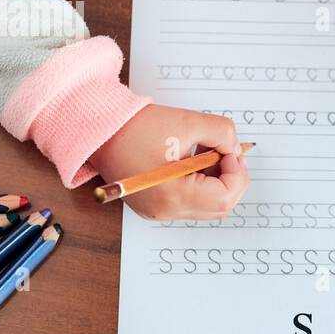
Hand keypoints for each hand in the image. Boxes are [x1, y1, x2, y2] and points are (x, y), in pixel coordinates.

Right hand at [90, 104, 248, 220]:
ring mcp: (157, 211)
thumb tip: (235, 148)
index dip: (236, 173)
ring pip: (206, 205)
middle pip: (219, 206)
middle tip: (226, 151)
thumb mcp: (188, 122)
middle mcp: (164, 211)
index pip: (224, 197)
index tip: (231, 150)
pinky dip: (201, 183)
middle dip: (230, 178)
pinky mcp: (153, 205)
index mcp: (171, 194)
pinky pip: (190, 201)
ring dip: (216, 180)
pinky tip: (193, 159)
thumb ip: (222, 133)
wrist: (98, 129)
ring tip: (206, 151)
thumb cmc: (135, 126)